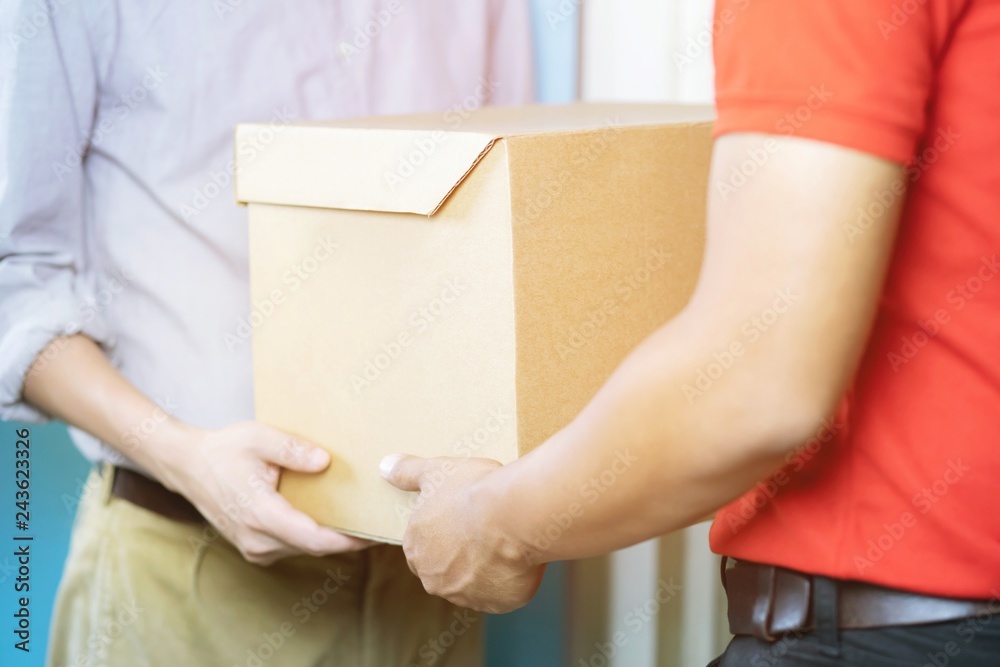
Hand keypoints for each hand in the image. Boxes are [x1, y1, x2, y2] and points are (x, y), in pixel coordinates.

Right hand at [153, 420, 371, 564]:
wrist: (188, 465)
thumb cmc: (224, 449)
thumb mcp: (259, 438)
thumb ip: (293, 450)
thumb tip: (325, 461)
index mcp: (260, 513)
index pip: (314, 538)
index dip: (348, 540)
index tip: (374, 532)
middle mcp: (257, 538)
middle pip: (314, 546)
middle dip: (347, 537)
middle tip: (377, 520)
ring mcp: (254, 547)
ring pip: (304, 548)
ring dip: (330, 536)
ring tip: (359, 516)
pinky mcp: (254, 547)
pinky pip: (292, 546)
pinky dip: (312, 535)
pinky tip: (329, 517)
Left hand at [380, 454, 544, 612]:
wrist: (512, 516)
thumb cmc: (471, 491)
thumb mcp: (436, 471)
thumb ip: (407, 472)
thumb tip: (384, 465)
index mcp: (416, 548)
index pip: (421, 548)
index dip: (442, 534)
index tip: (460, 520)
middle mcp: (434, 579)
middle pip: (445, 571)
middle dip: (461, 556)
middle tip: (484, 530)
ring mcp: (466, 595)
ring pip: (474, 584)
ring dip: (485, 569)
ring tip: (504, 540)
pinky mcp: (497, 604)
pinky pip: (502, 594)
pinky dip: (508, 580)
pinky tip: (518, 557)